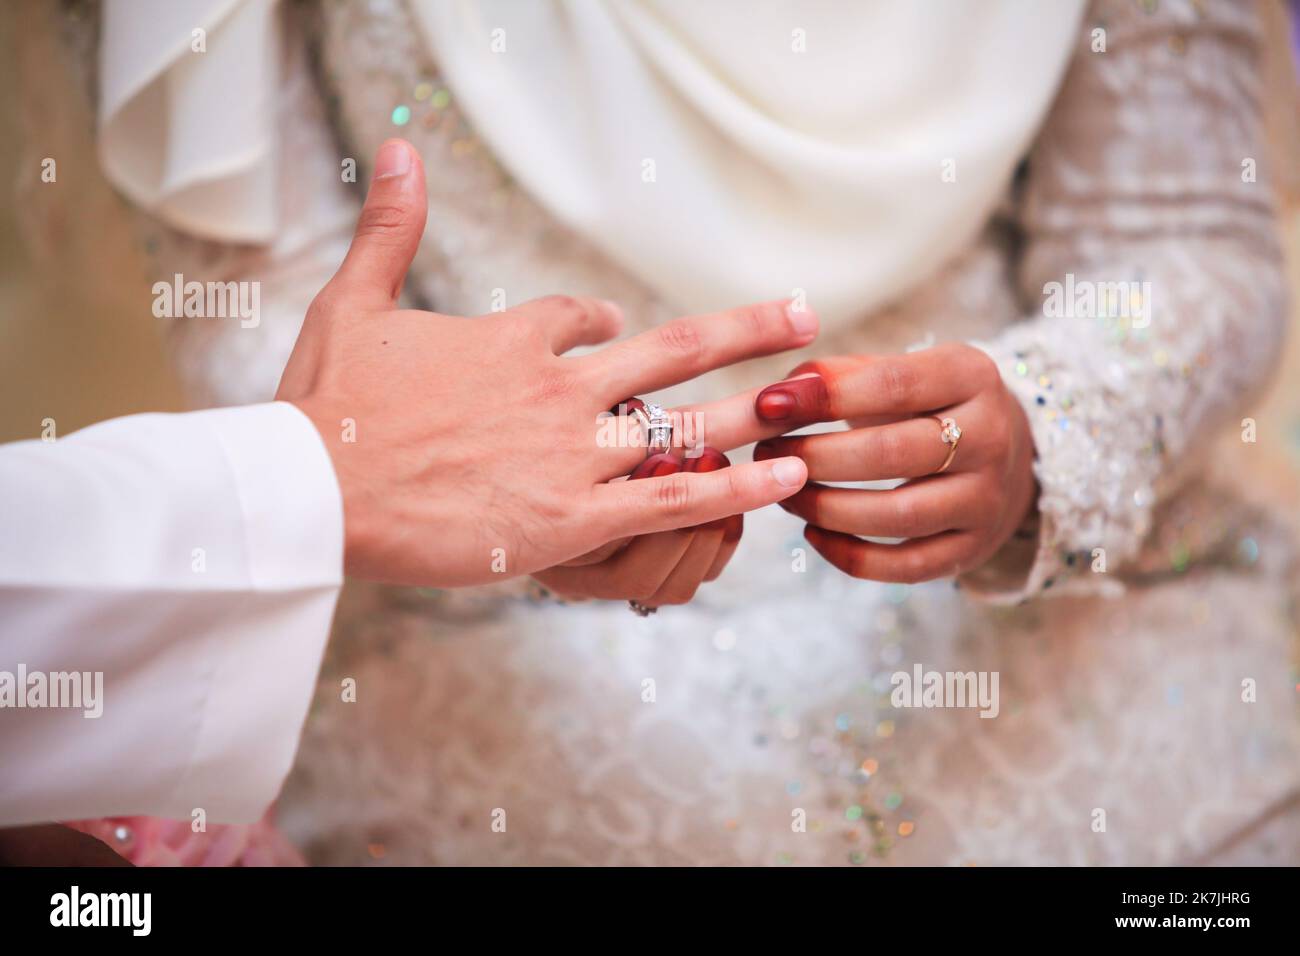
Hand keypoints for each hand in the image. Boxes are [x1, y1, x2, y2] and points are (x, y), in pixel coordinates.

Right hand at [276, 139, 813, 587]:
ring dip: (755, 405)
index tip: (619, 330)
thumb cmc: (325, 403)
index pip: (583, 320)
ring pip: (684, 423)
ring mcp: (571, 452)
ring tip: (813, 394)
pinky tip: (785, 476)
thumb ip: (390, 227)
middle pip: (672, 351)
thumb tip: (397, 146)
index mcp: (512, 339)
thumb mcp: (352, 301)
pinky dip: (735, 485)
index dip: (606, 324)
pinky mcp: (572, 517)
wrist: (313, 490)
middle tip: (802, 316)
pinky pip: (674, 497)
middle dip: (744, 331)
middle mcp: (558, 388)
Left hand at [752, 343, 1035, 582]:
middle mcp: (991, 438)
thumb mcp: (901, 370)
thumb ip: (840, 375)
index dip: (825, 395)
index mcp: (971, 376)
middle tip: (765, 452)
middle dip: (815, 457)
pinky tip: (812, 533)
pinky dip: (850, 555)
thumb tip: (777, 397)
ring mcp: (985, 499)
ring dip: (825, 508)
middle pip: (891, 454)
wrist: (1008, 452)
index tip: (768, 403)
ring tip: (782, 492)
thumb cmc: (927, 404)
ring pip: (896, 515)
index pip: (893, 384)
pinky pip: (905, 565)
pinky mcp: (972, 549)